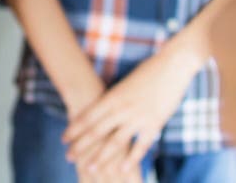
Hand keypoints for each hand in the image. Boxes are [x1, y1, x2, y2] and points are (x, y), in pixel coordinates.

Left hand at [64, 39, 200, 174]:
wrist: (172, 65)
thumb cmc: (146, 72)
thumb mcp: (123, 85)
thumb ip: (113, 100)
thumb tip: (99, 111)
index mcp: (112, 96)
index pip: (87, 116)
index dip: (74, 129)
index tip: (64, 140)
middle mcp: (122, 108)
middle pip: (97, 131)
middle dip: (81, 146)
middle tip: (68, 157)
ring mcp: (138, 117)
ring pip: (115, 142)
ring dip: (101, 157)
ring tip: (90, 169)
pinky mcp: (155, 123)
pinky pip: (141, 146)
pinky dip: (131, 159)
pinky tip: (122, 169)